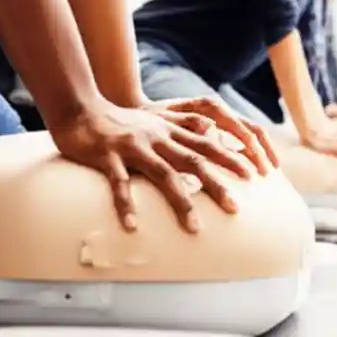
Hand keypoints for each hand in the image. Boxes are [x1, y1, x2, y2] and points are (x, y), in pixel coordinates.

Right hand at [50, 97, 280, 233]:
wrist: (81, 108)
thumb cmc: (122, 120)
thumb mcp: (158, 119)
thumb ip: (183, 126)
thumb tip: (212, 132)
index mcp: (171, 130)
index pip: (208, 144)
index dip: (232, 157)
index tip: (255, 175)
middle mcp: (157, 137)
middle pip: (193, 161)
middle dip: (216, 184)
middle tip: (235, 208)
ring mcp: (133, 146)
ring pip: (162, 175)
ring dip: (180, 202)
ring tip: (195, 228)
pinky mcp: (107, 155)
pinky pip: (118, 182)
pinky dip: (125, 203)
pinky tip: (132, 225)